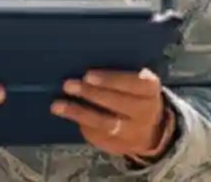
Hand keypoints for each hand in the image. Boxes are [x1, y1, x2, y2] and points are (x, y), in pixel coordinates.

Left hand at [51, 68, 170, 157]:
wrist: (152, 129)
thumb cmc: (135, 94)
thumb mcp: (137, 81)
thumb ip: (120, 73)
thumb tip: (85, 63)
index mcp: (150, 90)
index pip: (133, 83)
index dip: (110, 79)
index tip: (87, 75)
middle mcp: (146, 112)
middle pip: (118, 103)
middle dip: (91, 93)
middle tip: (68, 85)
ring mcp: (135, 132)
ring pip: (106, 123)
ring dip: (80, 113)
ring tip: (58, 105)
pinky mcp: (122, 147)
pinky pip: (100, 138)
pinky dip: (83, 127)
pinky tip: (69, 117)